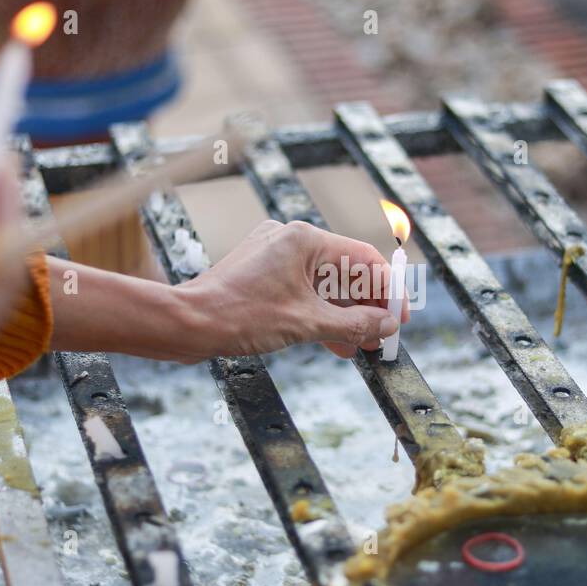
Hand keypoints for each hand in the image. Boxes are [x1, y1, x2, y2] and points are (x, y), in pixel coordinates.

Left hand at [177, 220, 405, 359]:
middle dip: (367, 307)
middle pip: (346, 272)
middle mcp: (290, 240)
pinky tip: (336, 342)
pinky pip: (304, 292)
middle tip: (384, 337)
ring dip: (345, 316)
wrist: (186, 324)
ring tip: (364, 346)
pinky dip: (321, 315)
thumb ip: (354, 324)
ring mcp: (275, 257)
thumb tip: (387, 326)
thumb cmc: (239, 316)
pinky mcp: (263, 275)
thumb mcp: (306, 323)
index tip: (400, 320)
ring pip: (325, 286)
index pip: (364, 260)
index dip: (388, 291)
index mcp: (304, 239)